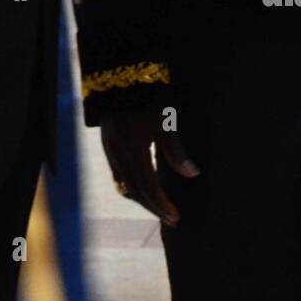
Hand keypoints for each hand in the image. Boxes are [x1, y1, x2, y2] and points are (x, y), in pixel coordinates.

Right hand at [101, 107, 198, 225]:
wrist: (121, 82)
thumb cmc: (147, 101)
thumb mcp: (164, 123)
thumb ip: (176, 151)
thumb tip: (192, 174)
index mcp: (133, 151)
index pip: (147, 187)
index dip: (161, 204)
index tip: (175, 217)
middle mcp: (119, 156)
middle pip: (135, 191)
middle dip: (153, 207)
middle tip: (171, 218)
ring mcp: (111, 152)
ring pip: (125, 185)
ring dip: (142, 199)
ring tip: (158, 206)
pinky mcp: (109, 146)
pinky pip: (119, 175)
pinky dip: (132, 186)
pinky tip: (143, 187)